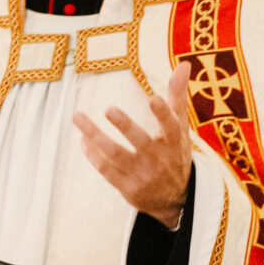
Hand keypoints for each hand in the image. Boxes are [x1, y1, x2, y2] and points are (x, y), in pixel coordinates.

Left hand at [74, 62, 194, 228]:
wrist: (175, 200)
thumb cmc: (176, 154)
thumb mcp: (181, 128)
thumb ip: (178, 96)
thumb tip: (184, 64)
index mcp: (175, 144)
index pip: (172, 128)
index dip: (163, 114)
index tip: (153, 98)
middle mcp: (159, 160)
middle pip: (141, 142)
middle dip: (125, 126)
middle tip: (109, 109)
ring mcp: (142, 175)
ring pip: (116, 155)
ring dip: (95, 137)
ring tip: (78, 117)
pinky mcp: (128, 188)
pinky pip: (107, 170)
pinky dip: (93, 155)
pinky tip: (83, 140)